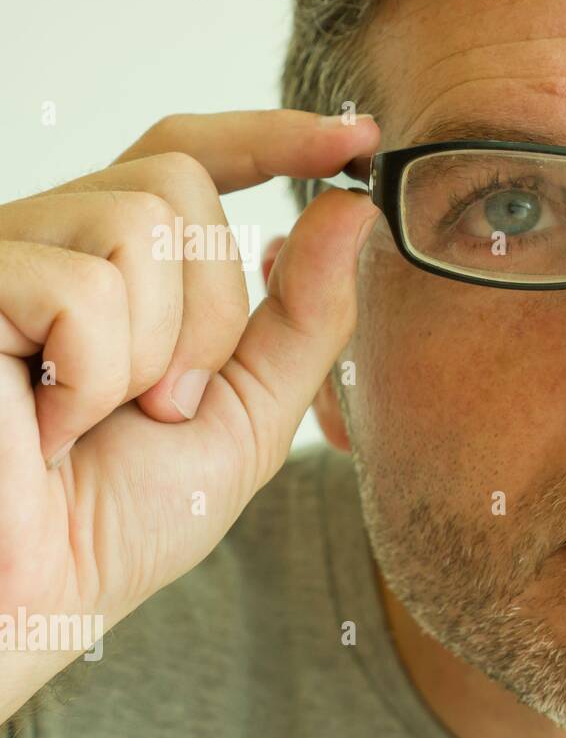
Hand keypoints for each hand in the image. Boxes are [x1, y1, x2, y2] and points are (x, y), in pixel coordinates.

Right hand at [0, 110, 380, 721]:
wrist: (32, 599)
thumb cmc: (120, 517)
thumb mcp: (246, 413)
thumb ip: (302, 316)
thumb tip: (353, 208)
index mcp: (116, 264)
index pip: (191, 156)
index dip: (274, 138)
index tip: (361, 139)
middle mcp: (52, 240)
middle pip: (178, 184)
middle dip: (206, 310)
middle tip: (163, 404)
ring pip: (138, 222)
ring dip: (151, 351)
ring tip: (94, 420)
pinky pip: (80, 288)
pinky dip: (94, 378)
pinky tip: (42, 428)